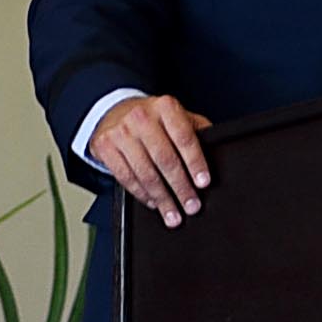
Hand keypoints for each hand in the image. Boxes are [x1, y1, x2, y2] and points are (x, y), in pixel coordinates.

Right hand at [89, 90, 214, 225]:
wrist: (114, 111)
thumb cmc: (153, 119)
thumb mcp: (177, 116)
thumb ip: (196, 130)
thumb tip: (216, 153)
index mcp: (165, 107)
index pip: (184, 138)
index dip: (195, 163)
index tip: (203, 182)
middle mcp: (141, 117)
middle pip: (165, 159)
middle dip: (181, 187)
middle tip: (192, 206)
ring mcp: (121, 132)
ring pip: (145, 173)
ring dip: (162, 198)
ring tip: (174, 214)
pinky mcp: (105, 146)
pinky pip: (126, 177)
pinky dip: (142, 194)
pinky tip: (154, 203)